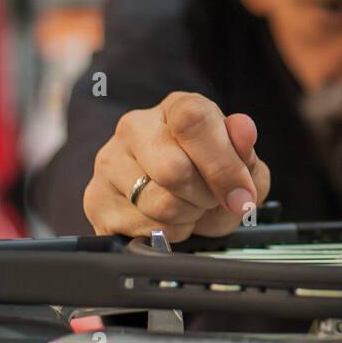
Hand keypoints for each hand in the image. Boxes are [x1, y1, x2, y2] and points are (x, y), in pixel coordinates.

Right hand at [83, 92, 270, 240]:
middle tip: (210, 199)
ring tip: (190, 207)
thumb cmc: (208, 174)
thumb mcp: (240, 164)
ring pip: (160, 205)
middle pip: (174, 170)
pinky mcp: (96, 200)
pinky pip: (144, 229)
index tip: (241, 194)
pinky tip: (169, 220)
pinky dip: (170, 234)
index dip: (222, 164)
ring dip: (188, 217)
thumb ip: (245, 152)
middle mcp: (135, 126)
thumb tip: (243, 131)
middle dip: (205, 197)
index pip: (193, 120)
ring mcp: (109, 162)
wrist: (173, 196)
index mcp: (176, 108)